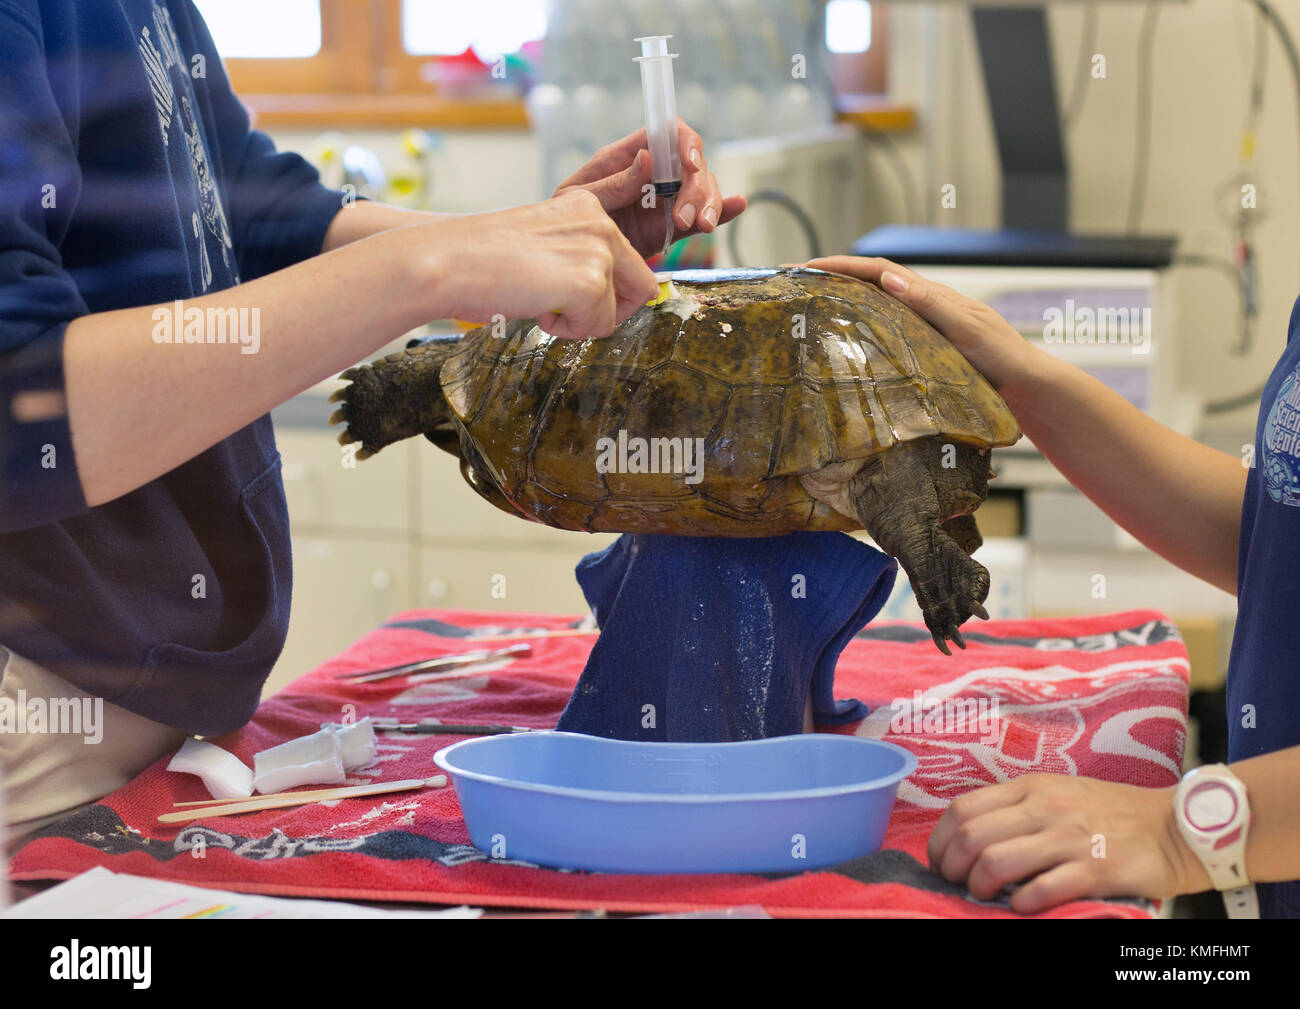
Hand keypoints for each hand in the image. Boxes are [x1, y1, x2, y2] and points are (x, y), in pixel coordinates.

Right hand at [420, 189, 657, 340]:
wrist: (445, 262)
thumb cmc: (482, 259)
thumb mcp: (544, 242)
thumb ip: (581, 254)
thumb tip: (613, 288)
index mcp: (589, 208)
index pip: (633, 262)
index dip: (613, 292)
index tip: (577, 294)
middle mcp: (600, 223)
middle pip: (641, 288)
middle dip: (606, 310)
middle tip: (561, 306)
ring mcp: (598, 252)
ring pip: (614, 313)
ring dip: (578, 320)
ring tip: (537, 297)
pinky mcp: (590, 283)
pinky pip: (597, 327)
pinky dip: (566, 330)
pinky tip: (535, 305)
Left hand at [555, 120, 746, 257]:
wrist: (567, 257)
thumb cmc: (563, 219)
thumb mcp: (579, 199)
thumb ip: (613, 183)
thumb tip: (647, 158)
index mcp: (628, 157)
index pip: (668, 133)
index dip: (685, 142)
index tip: (688, 164)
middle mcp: (653, 174)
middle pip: (691, 165)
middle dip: (696, 187)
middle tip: (684, 217)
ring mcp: (665, 200)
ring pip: (701, 191)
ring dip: (707, 205)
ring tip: (698, 226)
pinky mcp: (671, 227)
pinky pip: (699, 217)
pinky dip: (722, 212)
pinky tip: (739, 206)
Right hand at [802, 256, 1041, 394]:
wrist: (1027, 388)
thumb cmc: (1003, 357)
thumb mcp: (967, 327)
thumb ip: (931, 304)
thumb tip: (888, 279)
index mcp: (931, 297)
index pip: (877, 271)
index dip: (841, 265)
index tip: (807, 266)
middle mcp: (923, 309)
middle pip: (869, 285)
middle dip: (832, 280)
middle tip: (795, 285)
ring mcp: (922, 331)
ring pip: (873, 310)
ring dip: (841, 304)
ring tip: (806, 311)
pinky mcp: (923, 353)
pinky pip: (882, 336)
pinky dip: (857, 332)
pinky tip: (842, 348)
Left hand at [927, 774, 1211, 913]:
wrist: (1175, 825)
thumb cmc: (1111, 811)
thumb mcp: (1059, 793)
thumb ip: (1018, 807)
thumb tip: (971, 836)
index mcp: (1031, 787)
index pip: (964, 809)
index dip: (940, 839)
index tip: (939, 861)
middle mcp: (1045, 808)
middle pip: (974, 836)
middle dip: (953, 866)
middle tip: (957, 882)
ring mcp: (1070, 838)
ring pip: (999, 861)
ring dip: (980, 885)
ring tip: (984, 895)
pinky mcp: (1096, 869)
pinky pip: (1043, 888)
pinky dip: (1021, 902)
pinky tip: (1019, 906)